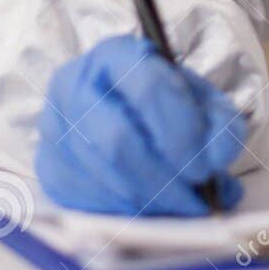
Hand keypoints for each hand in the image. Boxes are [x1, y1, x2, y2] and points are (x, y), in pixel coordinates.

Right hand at [35, 36, 244, 214]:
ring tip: (182, 209)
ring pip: (101, 176)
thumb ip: (219, 125)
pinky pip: (84, 202)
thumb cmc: (165, 102)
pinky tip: (151, 211)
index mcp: (116, 55)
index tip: (206, 167)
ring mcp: (54, 128)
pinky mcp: (49, 166)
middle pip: (117, 140)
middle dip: (163, 180)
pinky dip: (126, 214)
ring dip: (149, 202)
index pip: (148, 89)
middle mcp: (74, 85)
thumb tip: (217, 159)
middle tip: (195, 202)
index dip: (179, 133)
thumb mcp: (201, 100)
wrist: (122, 107)